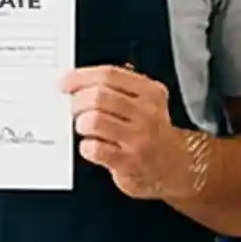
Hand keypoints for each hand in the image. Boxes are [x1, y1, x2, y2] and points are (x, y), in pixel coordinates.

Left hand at [60, 65, 186, 199]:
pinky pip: (95, 149)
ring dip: (81, 123)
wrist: (175, 167)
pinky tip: (92, 146)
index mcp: (151, 92)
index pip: (109, 74)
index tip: (65, 83)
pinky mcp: (129, 162)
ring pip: (94, 121)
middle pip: (99, 96)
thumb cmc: (152, 132)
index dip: (81, 77)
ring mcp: (139, 139)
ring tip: (84, 127)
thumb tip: (78, 82)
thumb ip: (118, 88)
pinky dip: (86, 146)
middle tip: (72, 108)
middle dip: (77, 101)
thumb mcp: (146, 102)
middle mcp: (147, 113)